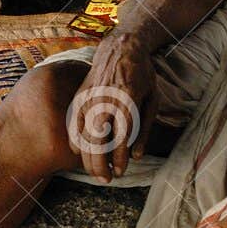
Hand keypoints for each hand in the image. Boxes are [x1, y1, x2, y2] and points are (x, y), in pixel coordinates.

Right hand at [68, 31, 154, 181]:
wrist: (121, 47)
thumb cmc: (142, 74)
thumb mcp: (152, 100)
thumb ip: (145, 129)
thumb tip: (136, 155)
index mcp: (127, 103)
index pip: (120, 139)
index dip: (119, 159)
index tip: (121, 172)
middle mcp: (106, 101)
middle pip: (98, 141)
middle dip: (100, 164)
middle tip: (105, 180)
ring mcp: (90, 98)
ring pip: (84, 134)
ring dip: (87, 156)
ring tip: (92, 172)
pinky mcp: (81, 95)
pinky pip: (73, 121)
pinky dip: (74, 138)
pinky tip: (77, 152)